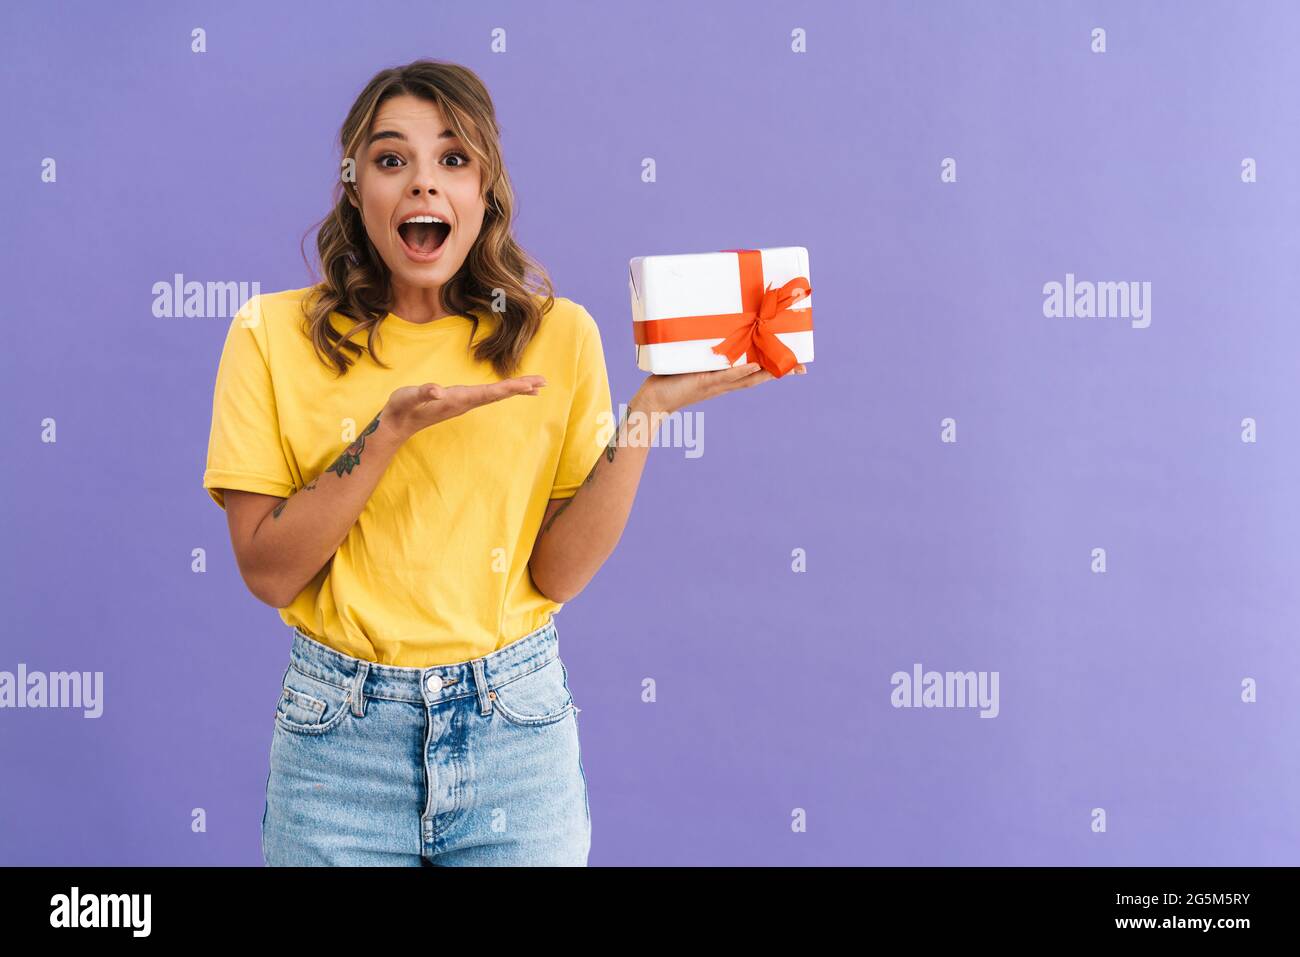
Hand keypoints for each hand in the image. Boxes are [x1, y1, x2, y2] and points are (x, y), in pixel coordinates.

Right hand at [382, 375, 546, 441]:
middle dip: (520, 388)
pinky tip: (511, 390)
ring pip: (495, 396)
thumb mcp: (407, 398)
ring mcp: (464, 403)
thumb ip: (422, 393)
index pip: (489, 393)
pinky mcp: (460, 402)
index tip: (529, 385)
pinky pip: (488, 396)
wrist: (396, 425)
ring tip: (536, 386)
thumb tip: (438, 391)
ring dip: (515, 390)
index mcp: (457, 400)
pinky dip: (503, 391)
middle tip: (543, 382)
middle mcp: (465, 403)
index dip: (509, 387)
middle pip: (498, 395)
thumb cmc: (401, 409)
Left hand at [633, 361, 806, 415]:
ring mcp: (715, 384)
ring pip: (747, 378)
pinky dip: (741, 372)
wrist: (652, 401)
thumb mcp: (690, 362)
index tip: (794, 363)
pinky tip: (755, 365)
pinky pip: (726, 377)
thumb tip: (706, 326)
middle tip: (803, 366)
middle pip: (759, 377)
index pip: (754, 373)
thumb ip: (700, 350)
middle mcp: (724, 383)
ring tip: (788, 365)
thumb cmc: (668, 380)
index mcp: (724, 379)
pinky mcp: (704, 382)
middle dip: (781, 371)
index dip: (774, 368)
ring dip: (768, 371)